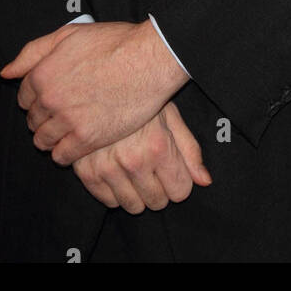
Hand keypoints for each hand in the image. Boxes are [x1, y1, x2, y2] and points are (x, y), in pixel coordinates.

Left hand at [0, 19, 188, 164]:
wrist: (147, 59)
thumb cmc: (112, 42)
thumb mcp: (68, 34)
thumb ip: (33, 52)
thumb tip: (7, 72)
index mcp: (42, 74)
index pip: (23, 97)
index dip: (35, 97)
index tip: (50, 97)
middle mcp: (50, 100)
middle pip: (32, 120)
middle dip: (42, 117)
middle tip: (61, 112)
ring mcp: (68, 121)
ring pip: (43, 141)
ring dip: (50, 137)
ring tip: (67, 129)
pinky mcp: (87, 138)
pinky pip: (62, 157)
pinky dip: (64, 153)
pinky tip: (76, 143)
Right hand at [73, 101, 211, 213]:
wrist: (99, 83)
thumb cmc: (140, 98)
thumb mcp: (170, 116)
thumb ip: (189, 150)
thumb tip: (205, 181)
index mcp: (157, 146)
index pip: (180, 192)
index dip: (179, 181)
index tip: (172, 168)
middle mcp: (132, 161)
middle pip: (157, 202)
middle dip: (159, 188)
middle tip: (152, 165)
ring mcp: (107, 168)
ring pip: (133, 206)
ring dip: (137, 192)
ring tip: (134, 166)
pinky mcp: (86, 172)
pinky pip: (108, 201)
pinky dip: (115, 190)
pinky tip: (117, 168)